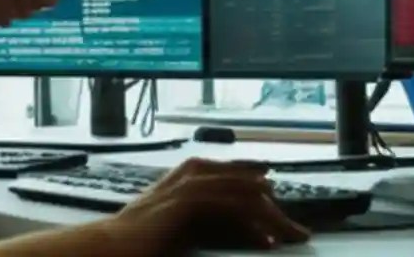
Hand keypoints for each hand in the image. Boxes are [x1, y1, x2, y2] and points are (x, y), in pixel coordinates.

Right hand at [107, 158, 309, 254]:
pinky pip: (231, 208)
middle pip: (250, 186)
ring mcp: (192, 182)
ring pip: (246, 195)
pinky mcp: (188, 200)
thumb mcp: (188, 223)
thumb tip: (254, 230)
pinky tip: (265, 240)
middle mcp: (196, 170)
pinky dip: (252, 225)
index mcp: (195, 170)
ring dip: (273, 218)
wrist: (115, 243)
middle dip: (277, 212)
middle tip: (298, 233)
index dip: (269, 201)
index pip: (244, 179)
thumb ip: (216, 219)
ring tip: (290, 237)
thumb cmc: (147, 236)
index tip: (288, 220)